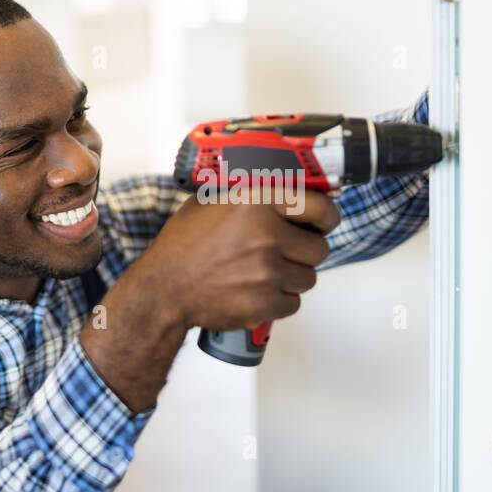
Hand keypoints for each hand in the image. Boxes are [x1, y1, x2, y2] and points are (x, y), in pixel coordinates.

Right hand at [139, 190, 340, 331]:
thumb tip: (289, 187)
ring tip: (265, 272)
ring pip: (308, 278)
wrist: (164, 289)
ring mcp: (267, 272)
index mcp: (257, 202)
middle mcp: (266, 235)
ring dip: (292, 277)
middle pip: (319, 249)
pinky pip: (294, 303)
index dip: (327, 216)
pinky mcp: (264, 303)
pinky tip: (258, 291)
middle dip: (306, 251)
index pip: (320, 207)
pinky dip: (280, 301)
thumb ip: (251, 194)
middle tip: (287, 252)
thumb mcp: (212, 201)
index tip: (325, 222)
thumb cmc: (185, 245)